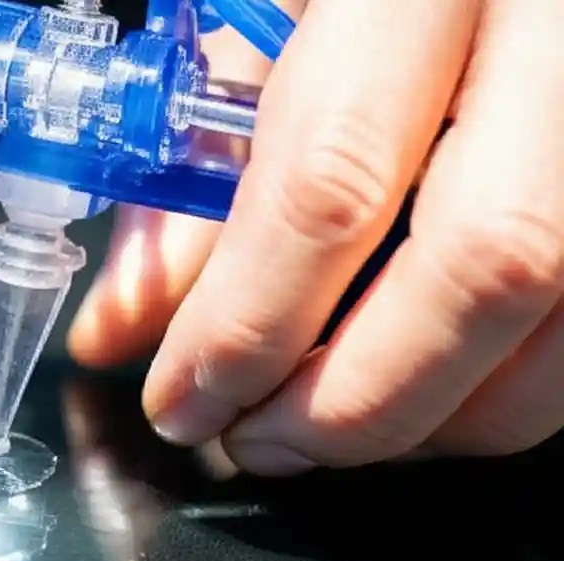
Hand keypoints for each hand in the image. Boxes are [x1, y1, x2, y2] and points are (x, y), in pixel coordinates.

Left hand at [70, 0, 563, 474]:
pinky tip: (415, 392)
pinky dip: (499, 390)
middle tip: (253, 440)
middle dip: (349, 403)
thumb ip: (190, 174)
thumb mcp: (260, 35)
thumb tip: (121, 325)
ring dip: (430, 416)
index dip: (245, 326)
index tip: (181, 401)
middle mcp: (555, 32)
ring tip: (319, 431)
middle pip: (484, 268)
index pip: (333, 183)